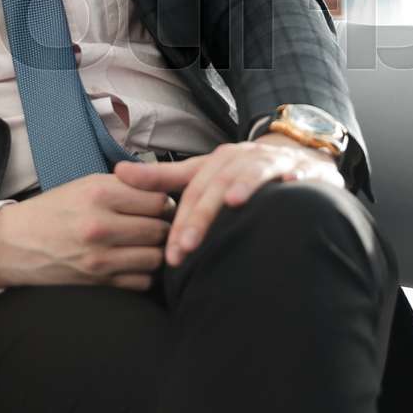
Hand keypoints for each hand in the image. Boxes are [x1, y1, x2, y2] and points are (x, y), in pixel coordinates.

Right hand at [0, 174, 175, 292]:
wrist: (13, 243)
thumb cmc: (52, 211)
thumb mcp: (84, 185)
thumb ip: (123, 186)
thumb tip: (162, 191)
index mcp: (98, 194)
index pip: (157, 199)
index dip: (165, 202)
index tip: (160, 205)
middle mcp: (100, 225)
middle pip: (160, 228)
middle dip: (165, 227)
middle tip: (158, 225)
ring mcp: (99, 257)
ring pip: (155, 257)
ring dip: (156, 251)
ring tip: (147, 244)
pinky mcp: (97, 281)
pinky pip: (142, 281)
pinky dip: (144, 274)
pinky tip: (134, 263)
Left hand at [114, 136, 343, 267]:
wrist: (294, 157)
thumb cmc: (240, 172)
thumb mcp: (202, 174)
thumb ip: (163, 178)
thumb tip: (117, 171)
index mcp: (215, 163)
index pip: (191, 194)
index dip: (180, 221)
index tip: (170, 255)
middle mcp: (238, 159)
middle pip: (214, 186)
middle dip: (200, 217)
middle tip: (184, 248)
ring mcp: (267, 161)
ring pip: (248, 174)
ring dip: (240, 187)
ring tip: (230, 204)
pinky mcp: (294, 167)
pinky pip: (289, 172)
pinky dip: (285, 179)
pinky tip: (282, 188)